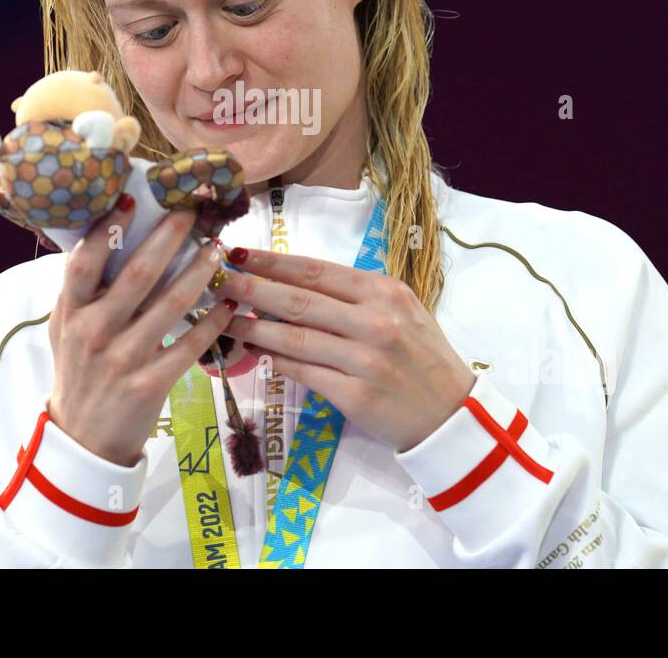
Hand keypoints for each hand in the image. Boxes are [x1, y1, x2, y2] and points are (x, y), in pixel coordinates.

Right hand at [46, 202, 236, 466]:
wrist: (83, 437)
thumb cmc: (78, 370)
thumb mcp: (66, 327)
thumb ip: (82, 288)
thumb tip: (104, 234)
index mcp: (71, 311)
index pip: (85, 261)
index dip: (108, 228)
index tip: (131, 199)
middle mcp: (95, 330)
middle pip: (138, 273)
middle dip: (169, 237)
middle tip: (192, 212)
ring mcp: (123, 358)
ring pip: (171, 304)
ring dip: (199, 273)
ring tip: (217, 251)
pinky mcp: (151, 382)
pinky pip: (190, 345)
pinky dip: (213, 322)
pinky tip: (229, 305)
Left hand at [218, 248, 476, 451]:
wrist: (451, 413)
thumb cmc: (421, 355)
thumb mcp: (398, 311)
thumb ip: (352, 298)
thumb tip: (290, 286)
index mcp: (383, 291)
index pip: (315, 271)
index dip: (271, 261)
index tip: (238, 254)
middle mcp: (375, 321)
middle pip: (298, 301)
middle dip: (251, 288)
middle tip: (216, 281)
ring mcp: (365, 359)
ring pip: (295, 338)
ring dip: (253, 328)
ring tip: (224, 319)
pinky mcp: (356, 395)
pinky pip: (305, 373)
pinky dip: (276, 362)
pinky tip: (255, 353)